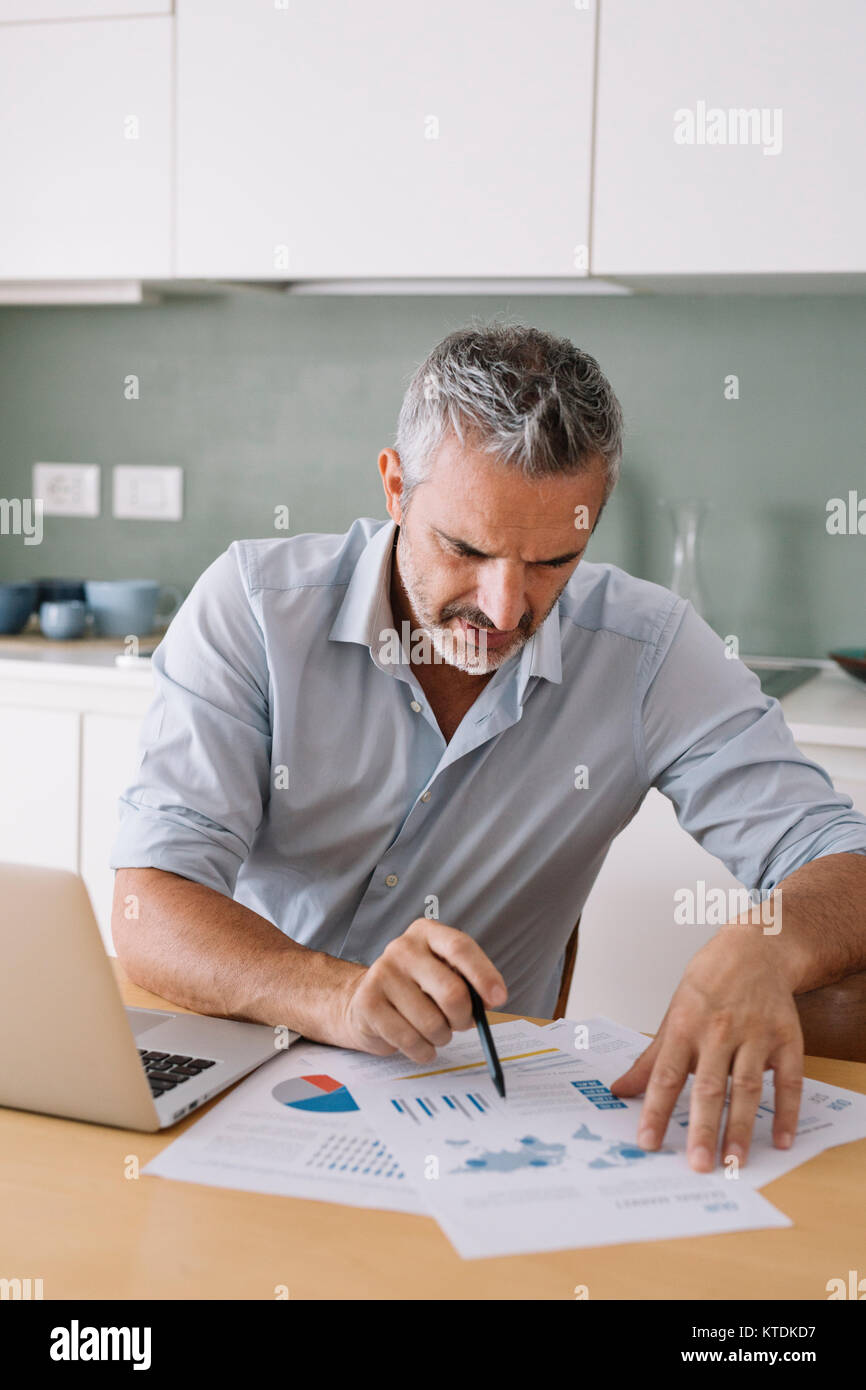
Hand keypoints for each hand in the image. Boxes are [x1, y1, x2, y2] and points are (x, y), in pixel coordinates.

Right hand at [338, 918, 506, 1062]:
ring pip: (432, 1023)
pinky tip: (419, 1043)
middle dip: (463, 1018)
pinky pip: (410, 1041)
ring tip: (434, 1031)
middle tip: (461, 1023)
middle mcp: (403, 948)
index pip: (460, 948)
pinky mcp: (368, 1003)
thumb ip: (468, 981)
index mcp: (427, 933)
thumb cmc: (417, 987)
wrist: (367, 1000)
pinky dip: (423, 1051)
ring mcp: (382, 974)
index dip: (484, 975)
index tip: (499, 999)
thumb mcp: (443, 972)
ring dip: (442, 1037)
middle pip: (451, 991)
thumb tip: (490, 1000)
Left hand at [609, 930, 803, 1171]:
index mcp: (685, 1026)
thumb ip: (651, 1059)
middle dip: (703, 1128)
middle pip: (709, 1086)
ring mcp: (755, 1034)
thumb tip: (619, 1090)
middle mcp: (719, 1031)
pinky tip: (781, 1139)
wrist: (756, 948)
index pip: (666, 1075)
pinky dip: (786, 1111)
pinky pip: (789, 1081)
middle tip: (698, 1164)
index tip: (647, 1141)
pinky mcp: (786, 1039)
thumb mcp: (674, 1013)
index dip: (655, 1109)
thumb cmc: (709, 983)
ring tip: (734, 1162)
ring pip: (747, 1087)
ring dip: (741, 1127)